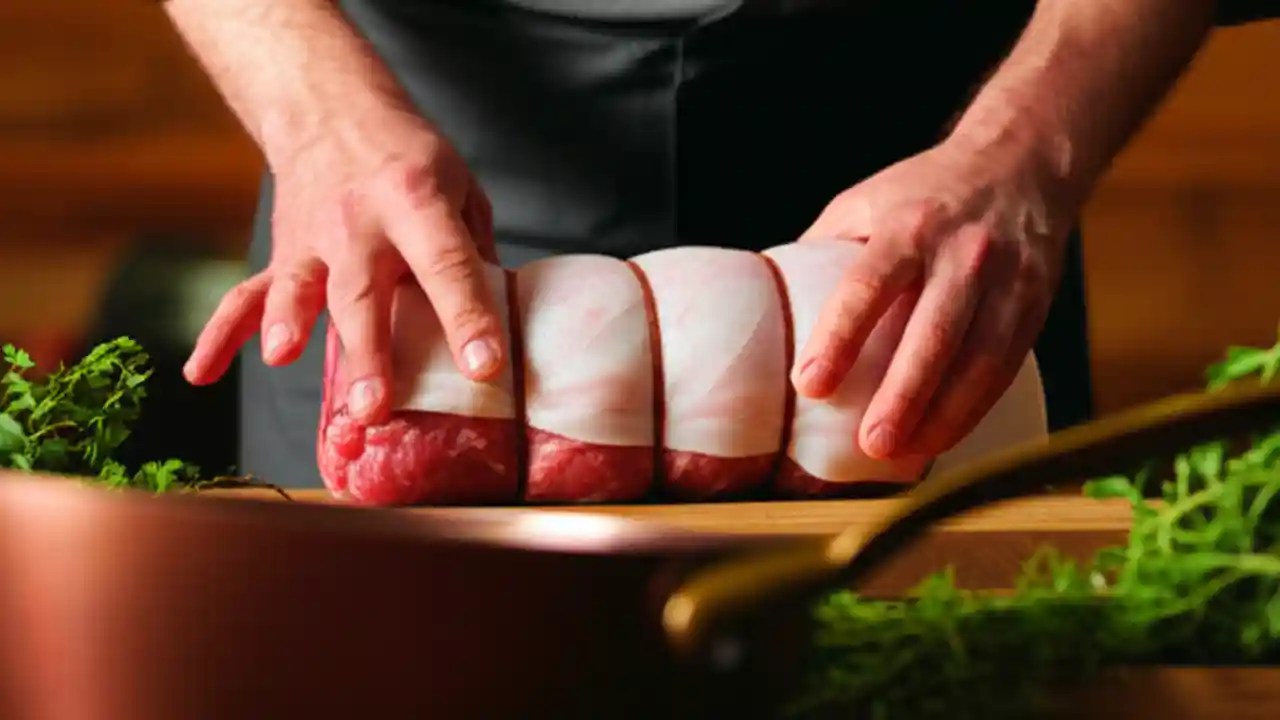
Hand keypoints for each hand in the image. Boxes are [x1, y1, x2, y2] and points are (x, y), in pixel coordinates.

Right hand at [182, 105, 504, 425]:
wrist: (332, 110)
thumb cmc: (410, 161)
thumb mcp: (461, 188)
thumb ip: (474, 252)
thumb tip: (493, 325)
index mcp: (417, 202)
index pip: (449, 264)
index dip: (468, 318)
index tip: (484, 367)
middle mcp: (360, 222)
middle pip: (364, 291)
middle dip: (368, 350)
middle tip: (375, 406)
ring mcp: (313, 240)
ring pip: (300, 290)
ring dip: (290, 327)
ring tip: (285, 362)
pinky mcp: (284, 255)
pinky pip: (246, 296)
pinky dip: (221, 334)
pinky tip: (200, 373)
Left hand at [791, 134, 1075, 460]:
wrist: (1020, 164)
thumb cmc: (925, 194)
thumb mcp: (865, 202)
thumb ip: (823, 252)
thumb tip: (771, 309)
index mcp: (908, 225)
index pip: (868, 285)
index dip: (839, 337)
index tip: (811, 384)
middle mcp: (962, 253)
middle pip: (932, 332)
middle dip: (901, 394)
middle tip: (869, 444)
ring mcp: (1006, 280)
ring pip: (978, 359)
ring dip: (941, 414)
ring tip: (904, 455)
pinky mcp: (1035, 306)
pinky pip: (1005, 367)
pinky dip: (974, 409)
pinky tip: (942, 439)